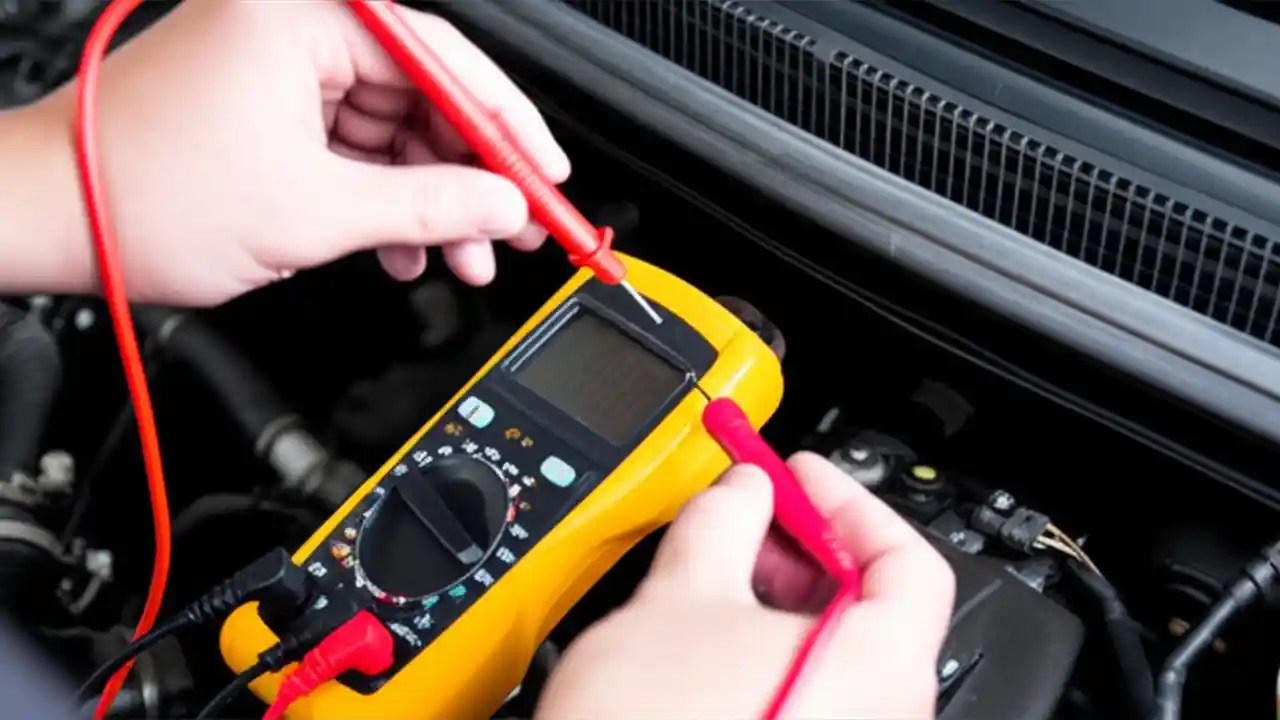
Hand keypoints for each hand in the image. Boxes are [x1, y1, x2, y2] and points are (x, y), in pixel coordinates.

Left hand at [8, 0, 565, 304]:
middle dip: (473, 176)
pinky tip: (406, 247)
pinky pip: (358, 150)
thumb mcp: (314, 209)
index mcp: (304, 14)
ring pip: (396, 132)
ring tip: (464, 257)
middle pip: (425, 97)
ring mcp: (285, 69)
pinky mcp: (275, 109)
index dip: (508, 126)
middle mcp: (297, 27)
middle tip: (519, 227)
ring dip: (433, 201)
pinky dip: (387, 202)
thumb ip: (429, 206)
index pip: (443, 60)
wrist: (53, 222)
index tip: (546, 174)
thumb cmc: (142, 191)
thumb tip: (503, 207)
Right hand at [536, 452, 955, 719]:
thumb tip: (738, 494)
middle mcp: (885, 716)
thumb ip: (722, 523)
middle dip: (806, 549)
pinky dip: (773, 657)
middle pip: (876, 609)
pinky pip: (813, 694)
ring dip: (783, 602)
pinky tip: (716, 641)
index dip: (847, 503)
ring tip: (721, 575)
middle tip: (752, 517)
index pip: (907, 561)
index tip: (797, 478)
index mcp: (882, 671)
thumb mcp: (677, 599)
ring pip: (838, 657)